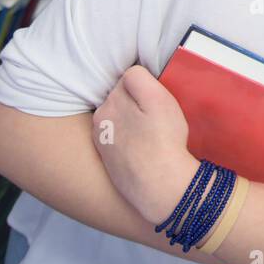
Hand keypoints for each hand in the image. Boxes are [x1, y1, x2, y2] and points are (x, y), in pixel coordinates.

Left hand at [93, 65, 196, 223]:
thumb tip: (129, 76)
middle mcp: (100, 121)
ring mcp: (102, 142)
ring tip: (152, 138)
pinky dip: (131, 143)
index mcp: (108, 103)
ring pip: (120, 120)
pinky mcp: (109, 162)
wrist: (159, 187)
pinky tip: (144, 152)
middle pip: (122, 99)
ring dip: (133, 123)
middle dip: (138, 105)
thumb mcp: (157, 98)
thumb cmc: (163, 141)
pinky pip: (121, 141)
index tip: (158, 103)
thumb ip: (138, 78)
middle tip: (157, 121)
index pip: (129, 79)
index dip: (148, 88)